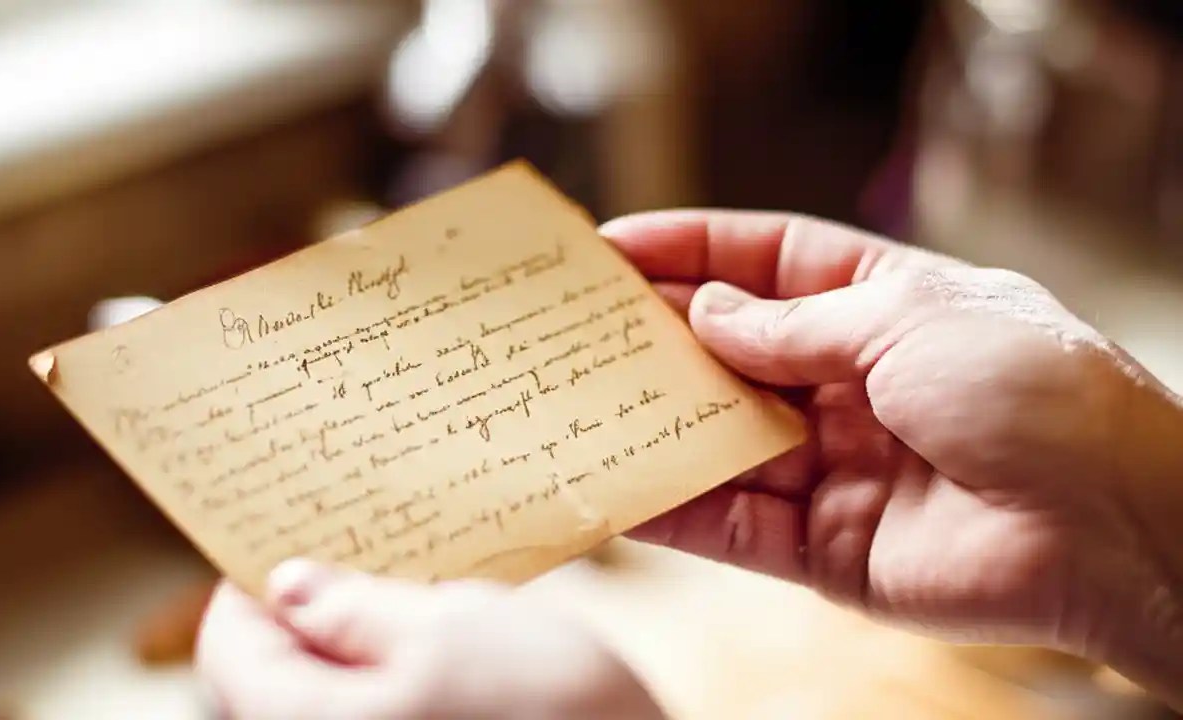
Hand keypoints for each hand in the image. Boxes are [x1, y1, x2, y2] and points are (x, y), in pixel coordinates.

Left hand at [196, 560, 663, 718]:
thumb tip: (287, 585)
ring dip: (348, 632)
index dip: (245, 586)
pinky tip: (428, 630)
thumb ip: (355, 608)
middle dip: (303, 606)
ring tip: (401, 586)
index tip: (277, 535)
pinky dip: (381, 663)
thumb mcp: (451, 629)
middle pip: (272, 673)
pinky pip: (370, 704)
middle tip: (350, 549)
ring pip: (325, 688)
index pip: (229, 651)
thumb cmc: (556, 707)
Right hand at [601, 211, 1182, 706]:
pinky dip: (672, 506)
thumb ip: (794, 325)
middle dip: (656, 335)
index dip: (689, 250)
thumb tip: (704, 312)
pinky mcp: (822, 548)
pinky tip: (613, 486)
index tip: (609, 246)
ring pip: (721, 438)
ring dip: (650, 420)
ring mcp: (835, 465)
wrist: (1113, 533)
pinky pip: (730, 523)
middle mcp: (853, 382)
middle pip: (732, 350)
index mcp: (885, 305)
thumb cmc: (1035, 393)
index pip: (768, 262)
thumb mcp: (909, 321)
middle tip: (573, 326)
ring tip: (572, 400)